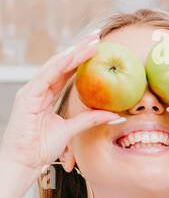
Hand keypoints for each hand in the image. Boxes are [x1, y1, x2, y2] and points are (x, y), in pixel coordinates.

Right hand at [1, 34, 123, 179]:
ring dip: (74, 53)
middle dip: (80, 49)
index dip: (82, 58)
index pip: (66, 71)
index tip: (100, 47)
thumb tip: (115, 114)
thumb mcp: (70, 130)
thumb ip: (90, 119)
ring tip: (91, 43)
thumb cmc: (40, 148)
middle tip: (98, 36)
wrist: (23, 161)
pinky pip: (46, 77)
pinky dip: (60, 66)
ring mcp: (31, 91)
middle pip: (61, 64)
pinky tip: (73, 57)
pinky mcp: (27, 97)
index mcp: (46, 94)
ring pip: (54, 66)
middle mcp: (38, 89)